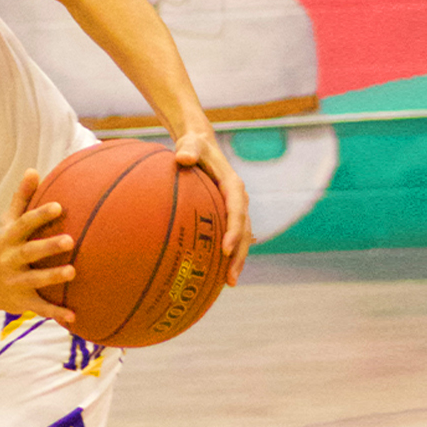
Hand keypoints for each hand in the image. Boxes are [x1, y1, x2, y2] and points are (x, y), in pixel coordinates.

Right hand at [0, 169, 76, 322]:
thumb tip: (34, 169)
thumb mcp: (7, 224)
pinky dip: (56, 313)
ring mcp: (15, 283)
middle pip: (28, 252)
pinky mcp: (23, 303)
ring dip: (52, 277)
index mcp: (8, 239)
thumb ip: (21, 199)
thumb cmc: (5, 249)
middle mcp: (9, 261)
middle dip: (47, 246)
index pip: (23, 225)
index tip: (59, 206)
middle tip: (70, 239)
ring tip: (72, 272)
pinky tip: (74, 316)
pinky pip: (40, 308)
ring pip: (34, 280)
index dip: (39, 215)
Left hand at [170, 130, 250, 284]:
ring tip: (228, 282)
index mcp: (233, 185)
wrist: (201, 144)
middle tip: (229, 278)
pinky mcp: (228, 214)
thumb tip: (182, 157)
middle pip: (243, 230)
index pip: (236, 210)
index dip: (233, 230)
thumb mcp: (190, 144)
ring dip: (237, 259)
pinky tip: (217, 273)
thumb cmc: (193, 145)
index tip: (225, 249)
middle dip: (238, 254)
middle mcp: (239, 199)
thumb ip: (188, 150)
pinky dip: (228, 254)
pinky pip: (231, 236)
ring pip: (241, 237)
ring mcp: (235, 208)